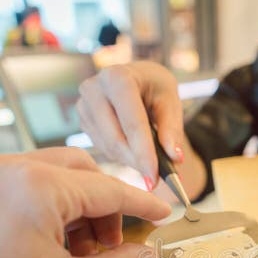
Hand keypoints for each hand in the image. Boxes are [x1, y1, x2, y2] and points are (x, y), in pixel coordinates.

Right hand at [77, 61, 184, 185]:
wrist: (136, 79)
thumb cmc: (155, 88)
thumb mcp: (170, 101)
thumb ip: (172, 129)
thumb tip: (175, 158)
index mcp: (118, 77)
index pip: (132, 123)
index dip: (144, 152)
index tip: (154, 177)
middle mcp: (94, 88)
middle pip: (116, 138)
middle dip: (137, 162)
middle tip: (155, 180)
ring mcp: (83, 105)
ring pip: (108, 147)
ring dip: (131, 161)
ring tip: (149, 161)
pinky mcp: (82, 120)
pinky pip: (102, 148)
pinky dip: (121, 156)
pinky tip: (133, 150)